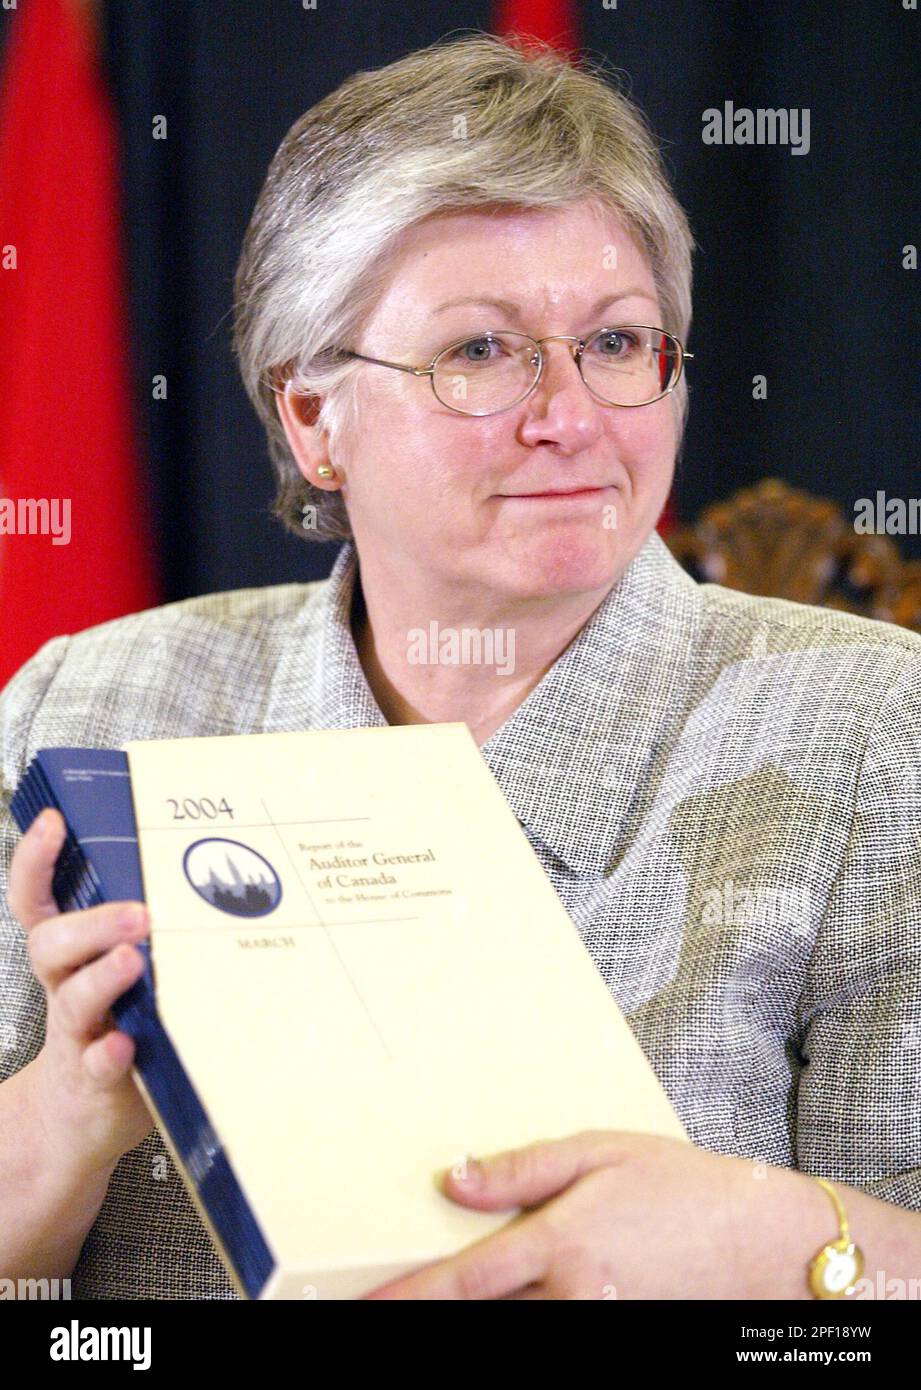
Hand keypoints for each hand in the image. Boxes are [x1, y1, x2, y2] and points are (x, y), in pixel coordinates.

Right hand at [7, 807, 154, 1179]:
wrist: (79, 1121)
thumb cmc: (116, 1030)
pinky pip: (97, 1064)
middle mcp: (66, 988)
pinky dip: (110, 1055)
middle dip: (92, 923)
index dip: (36, 861)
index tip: (53, 823)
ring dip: (103, 978)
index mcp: (72, 956)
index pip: (38, 900)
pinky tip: (125, 1045)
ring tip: (133, 962)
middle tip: (137, 914)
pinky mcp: (94, 1079)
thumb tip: (217, 871)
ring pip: (74, 999)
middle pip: (53, 944)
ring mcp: (77, 1034)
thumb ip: (153, 935)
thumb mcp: (126, 976)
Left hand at [364, 1129, 785, 1299]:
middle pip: (484, 1316)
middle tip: (383, 1294)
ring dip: (481, 1311)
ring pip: (516, 1328)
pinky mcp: (615, 1334)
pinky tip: (515, 1292)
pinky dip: (526, 1312)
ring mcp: (597, 1325)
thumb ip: (522, 1168)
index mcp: (564, 1245)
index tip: (367, 1302)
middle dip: (433, 1308)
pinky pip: (554, 1329)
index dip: (409, 1295)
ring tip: (438, 1290)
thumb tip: (454, 1177)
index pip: (466, 1281)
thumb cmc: (682, 1185)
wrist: (761, 1242)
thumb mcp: (600, 1152)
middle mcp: (574, 1298)